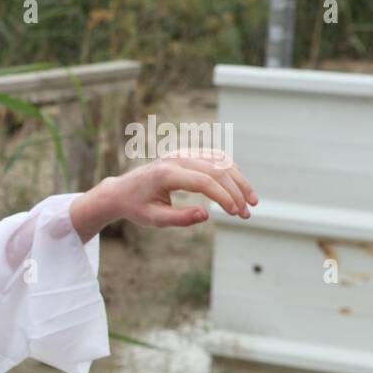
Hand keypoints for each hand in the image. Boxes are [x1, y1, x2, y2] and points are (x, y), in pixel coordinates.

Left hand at [111, 148, 257, 227]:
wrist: (121, 191)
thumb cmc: (136, 207)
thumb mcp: (154, 219)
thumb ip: (179, 219)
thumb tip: (206, 215)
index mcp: (166, 174)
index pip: (204, 181)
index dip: (224, 196)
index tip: (236, 213)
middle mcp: (176, 158)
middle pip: (216, 170)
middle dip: (236, 191)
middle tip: (247, 213)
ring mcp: (183, 153)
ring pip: (220, 161)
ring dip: (239, 181)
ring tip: (251, 202)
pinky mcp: (187, 153)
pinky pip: (215, 158)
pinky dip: (231, 171)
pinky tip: (240, 187)